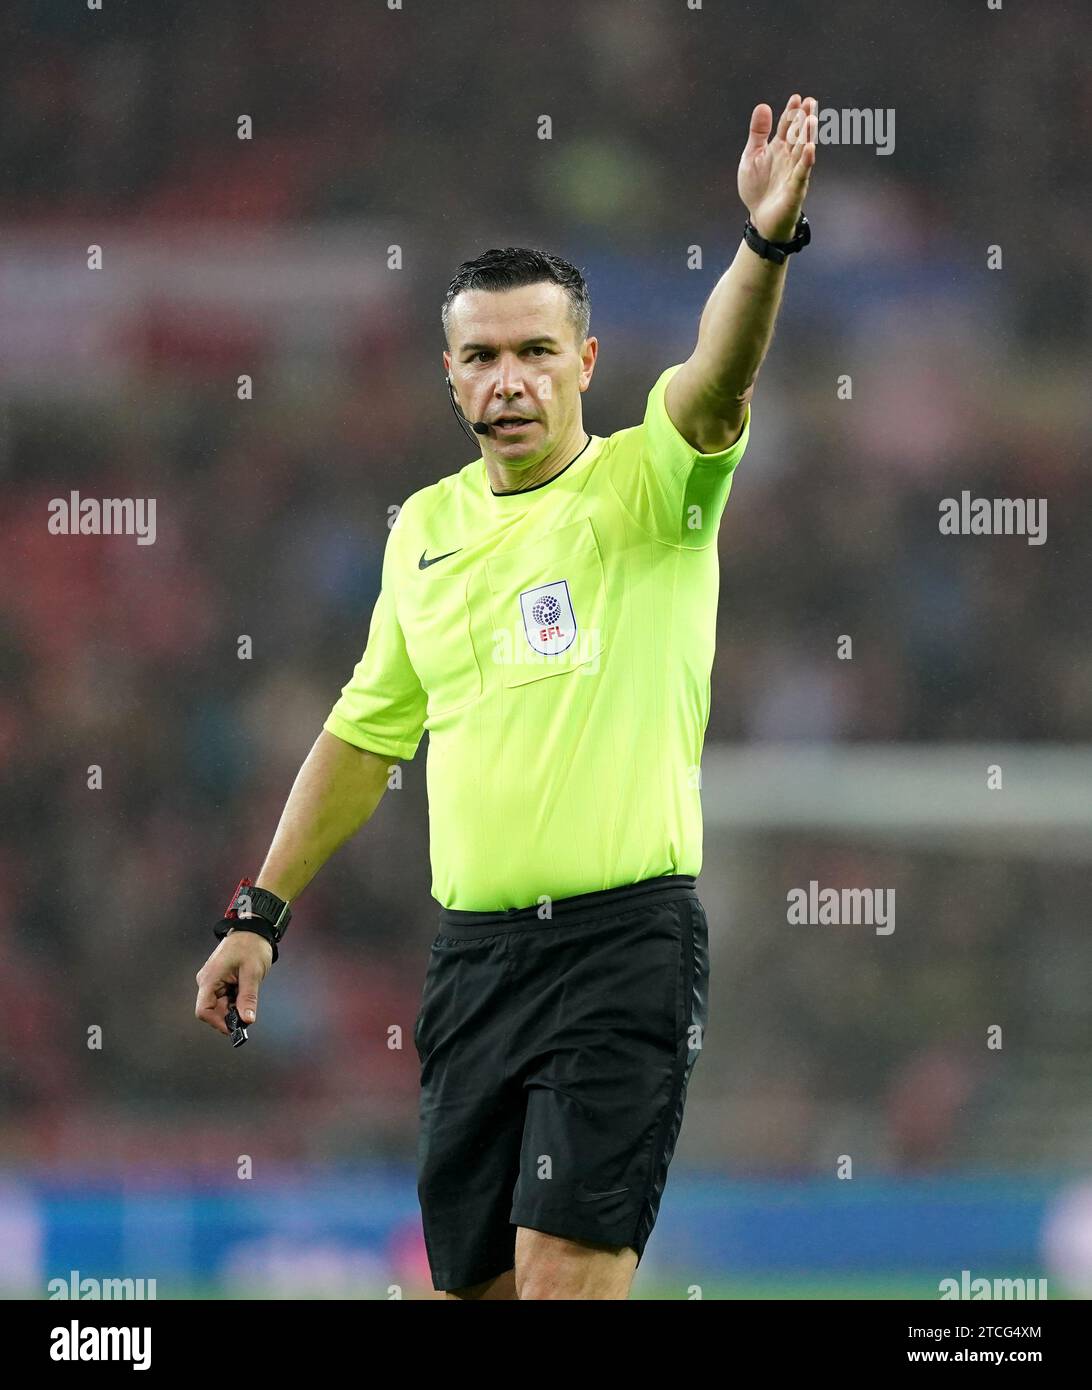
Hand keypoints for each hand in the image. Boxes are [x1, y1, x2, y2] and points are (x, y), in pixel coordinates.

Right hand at [195, 930, 272, 1036]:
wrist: (252, 929)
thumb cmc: (251, 945)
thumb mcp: (252, 973)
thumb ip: (248, 998)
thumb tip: (247, 1020)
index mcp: (210, 978)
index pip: (204, 1010)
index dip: (218, 1023)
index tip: (234, 1027)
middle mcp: (207, 981)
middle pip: (212, 1010)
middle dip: (229, 1015)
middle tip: (247, 1014)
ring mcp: (212, 980)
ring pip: (220, 1005)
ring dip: (233, 1007)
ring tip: (248, 997)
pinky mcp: (219, 980)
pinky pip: (224, 997)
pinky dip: (235, 1000)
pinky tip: (244, 992)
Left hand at [739, 93, 816, 243]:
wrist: (760, 218)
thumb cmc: (758, 188)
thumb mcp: (752, 156)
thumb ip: (758, 133)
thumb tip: (763, 106)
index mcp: (779, 148)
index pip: (787, 127)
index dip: (791, 113)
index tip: (796, 97)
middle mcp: (789, 158)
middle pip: (798, 135)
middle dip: (804, 119)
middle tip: (810, 101)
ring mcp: (794, 172)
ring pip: (803, 151)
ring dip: (808, 135)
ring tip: (811, 119)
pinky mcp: (795, 189)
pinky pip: (802, 174)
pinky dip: (806, 161)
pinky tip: (810, 148)